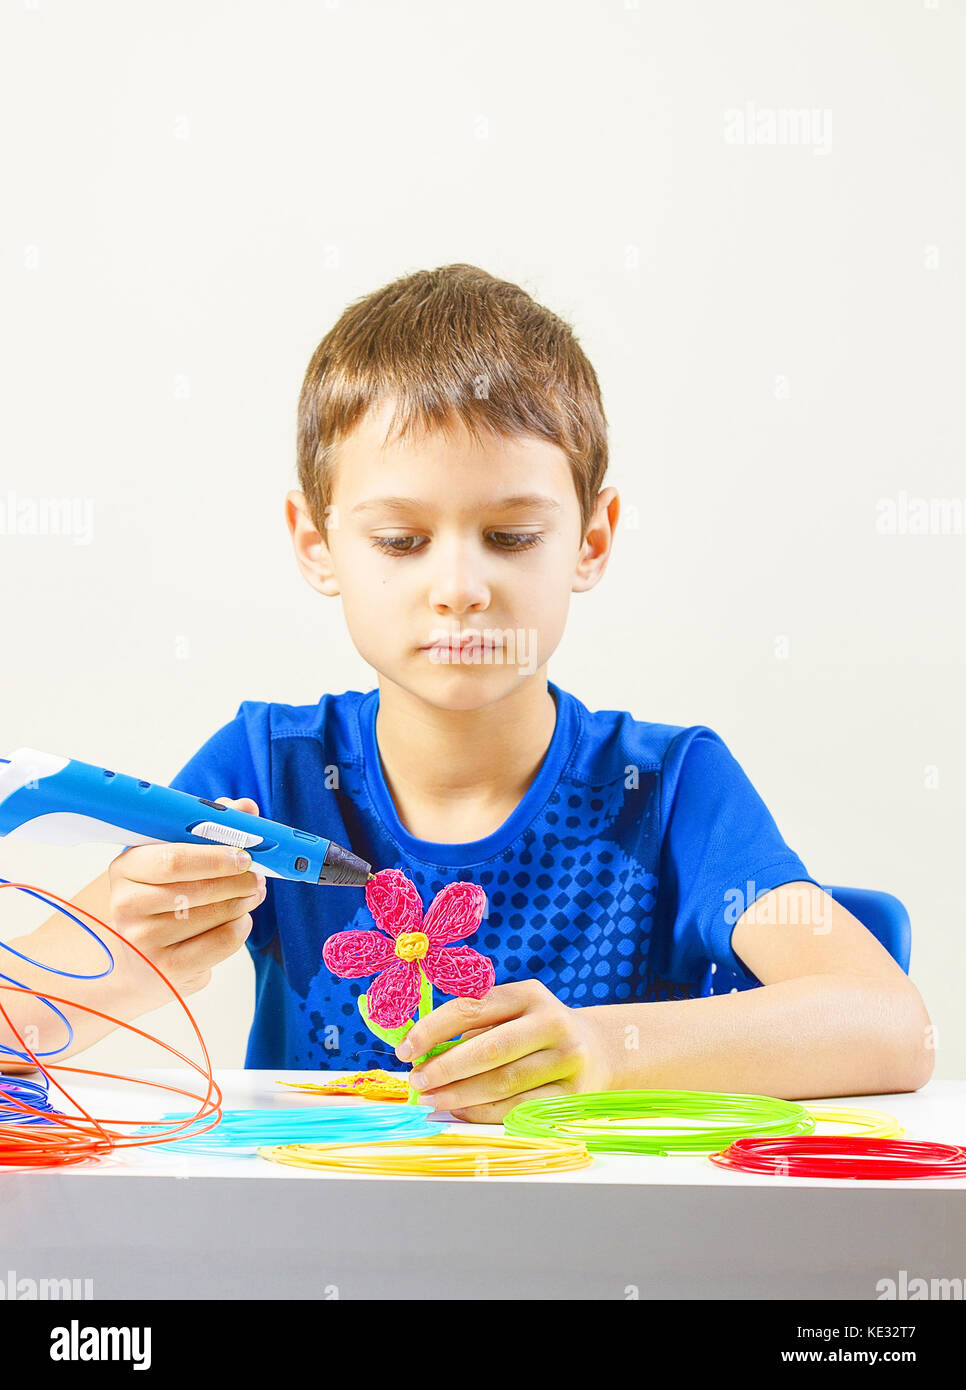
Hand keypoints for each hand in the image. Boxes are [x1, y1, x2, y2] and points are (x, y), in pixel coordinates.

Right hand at [108, 796, 265, 1006]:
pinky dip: (239, 928)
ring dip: (242, 903)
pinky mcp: (164, 969)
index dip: (215, 856)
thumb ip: (211, 828)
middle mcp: (125, 904)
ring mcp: (142, 941)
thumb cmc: (166, 898)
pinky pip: (219, 943)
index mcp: (126, 867)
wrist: (142, 960)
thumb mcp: (180, 858)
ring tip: (252, 895)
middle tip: (258, 877)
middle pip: (196, 888)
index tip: (245, 855)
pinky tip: (239, 920)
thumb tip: (245, 807)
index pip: (172, 859)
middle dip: (237, 881)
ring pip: (211, 915)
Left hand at [395, 980, 611, 1122]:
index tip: (405, 1049)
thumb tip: (420, 1052)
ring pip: (504, 1082)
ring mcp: (566, 1059)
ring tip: (433, 1099)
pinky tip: (462, 1111)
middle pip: (490, 1049)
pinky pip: (520, 1108)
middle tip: (418, 1081)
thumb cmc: (536, 1032)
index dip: (433, 1029)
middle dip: (446, 1068)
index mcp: (529, 994)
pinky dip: (485, 1112)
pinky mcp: (573, 1094)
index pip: (472, 1007)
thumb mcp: (513, 1014)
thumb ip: (473, 1027)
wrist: (598, 1050)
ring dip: (460, 1095)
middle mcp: (552, 1023)